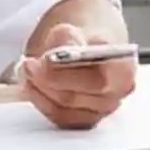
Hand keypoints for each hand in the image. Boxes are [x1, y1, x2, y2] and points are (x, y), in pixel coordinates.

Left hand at [20, 24, 135, 129]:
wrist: (88, 44)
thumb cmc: (85, 37)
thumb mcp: (76, 29)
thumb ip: (67, 41)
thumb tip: (55, 57)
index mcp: (123, 69)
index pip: (97, 81)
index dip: (67, 73)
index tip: (45, 60)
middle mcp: (116, 95)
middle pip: (75, 96)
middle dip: (47, 80)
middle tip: (28, 64)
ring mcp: (100, 111)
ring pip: (63, 108)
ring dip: (39, 89)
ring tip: (27, 70)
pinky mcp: (83, 120)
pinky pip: (58, 117)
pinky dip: (41, 100)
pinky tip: (32, 84)